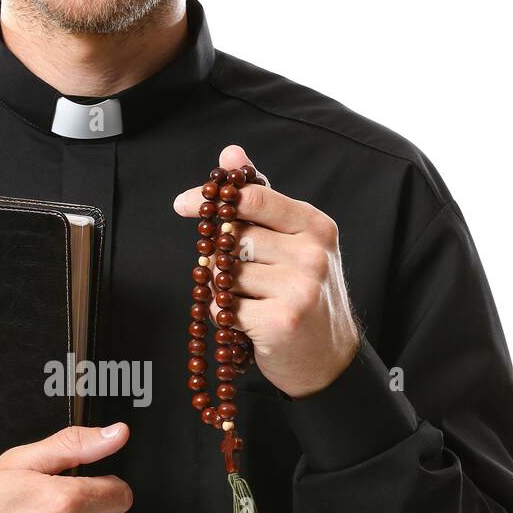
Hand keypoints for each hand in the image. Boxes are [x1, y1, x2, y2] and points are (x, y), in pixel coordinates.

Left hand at [173, 144, 359, 397]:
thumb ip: (263, 201)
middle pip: (234, 239)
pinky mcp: (280, 322)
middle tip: (240, 276)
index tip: (183, 203)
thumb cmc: (304, 295)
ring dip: (226, 290)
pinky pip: (225, 308)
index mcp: (316, 226)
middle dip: (223, 258)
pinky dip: (226, 316)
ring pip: (226, 275)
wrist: (329, 359)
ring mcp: (298, 288)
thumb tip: (231, 153)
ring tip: (254, 303)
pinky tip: (250, 322)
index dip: (214, 198)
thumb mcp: (295, 242)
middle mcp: (311, 253)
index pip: (255, 198)